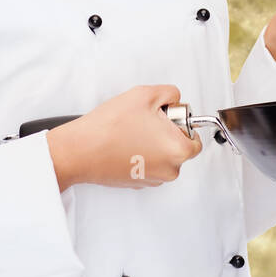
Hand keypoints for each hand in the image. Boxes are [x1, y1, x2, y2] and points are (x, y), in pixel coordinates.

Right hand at [46, 84, 202, 190]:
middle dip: (166, 132)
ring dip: (152, 143)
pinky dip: (139, 154)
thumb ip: (171, 94)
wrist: (79, 151)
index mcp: (178, 150)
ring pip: (161, 156)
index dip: (182, 123)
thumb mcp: (147, 94)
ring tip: (130, 131)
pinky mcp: (135, 183)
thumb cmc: (110, 127)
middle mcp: (169, 170)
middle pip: (178, 147)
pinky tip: (123, 143)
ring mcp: (151, 179)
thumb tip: (175, 100)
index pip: (196, 138)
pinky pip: (146, 165)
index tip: (167, 117)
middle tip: (145, 120)